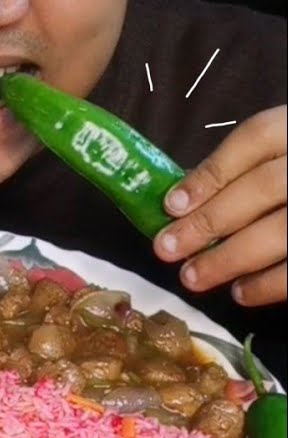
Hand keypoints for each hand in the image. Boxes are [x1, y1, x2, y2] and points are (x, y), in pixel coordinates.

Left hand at [154, 104, 285, 305]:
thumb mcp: (285, 148)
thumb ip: (247, 164)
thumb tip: (184, 202)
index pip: (257, 138)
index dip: (212, 172)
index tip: (171, 205)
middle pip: (263, 187)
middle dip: (209, 221)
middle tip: (166, 249)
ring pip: (281, 231)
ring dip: (230, 258)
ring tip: (192, 277)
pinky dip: (269, 284)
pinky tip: (240, 292)